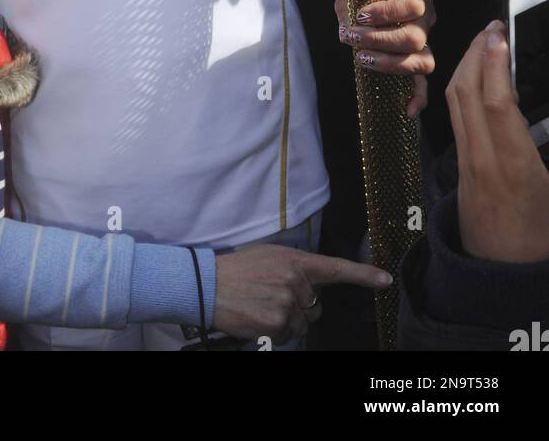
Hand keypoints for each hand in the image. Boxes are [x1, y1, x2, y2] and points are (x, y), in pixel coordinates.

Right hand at [212, 243, 390, 342]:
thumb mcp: (269, 256)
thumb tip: (310, 286)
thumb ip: (294, 267)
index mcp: (295, 260)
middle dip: (299, 307)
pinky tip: (259, 318)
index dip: (364, 275)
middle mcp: (296, 280)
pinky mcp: (277, 323)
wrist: (208, 284)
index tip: (385, 280)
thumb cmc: (237, 270)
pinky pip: (289, 335)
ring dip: (287, 321)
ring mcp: (288, 302)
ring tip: (262, 307)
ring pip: (302, 323)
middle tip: (272, 297)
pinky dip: (276, 332)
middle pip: (315, 306)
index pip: (336, 268)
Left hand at [336, 0, 435, 117]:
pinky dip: (418, 97)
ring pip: (421, 61)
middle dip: (379, 41)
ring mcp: (425, 42)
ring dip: (389, 64)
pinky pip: (424, 82)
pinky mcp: (416, 61)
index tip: (360, 15)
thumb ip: (350, 6)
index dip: (386, 13)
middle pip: (414, 39)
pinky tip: (409, 110)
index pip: (411, 6)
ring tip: (362, 58)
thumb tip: (347, 30)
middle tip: (352, 37)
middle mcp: (426, 20)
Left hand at [448, 21, 548, 261]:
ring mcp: (467, 164)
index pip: (496, 104)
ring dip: (466, 65)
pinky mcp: (461, 170)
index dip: (496, 64)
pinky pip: (456, 118)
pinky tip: (479, 80)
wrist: (501, 284)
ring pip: (454, 102)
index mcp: (514, 170)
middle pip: (466, 92)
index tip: (500, 35)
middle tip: (493, 26)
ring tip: (485, 43)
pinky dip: (464, 89)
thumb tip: (543, 119)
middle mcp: (483, 161)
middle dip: (476, 52)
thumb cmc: (538, 245)